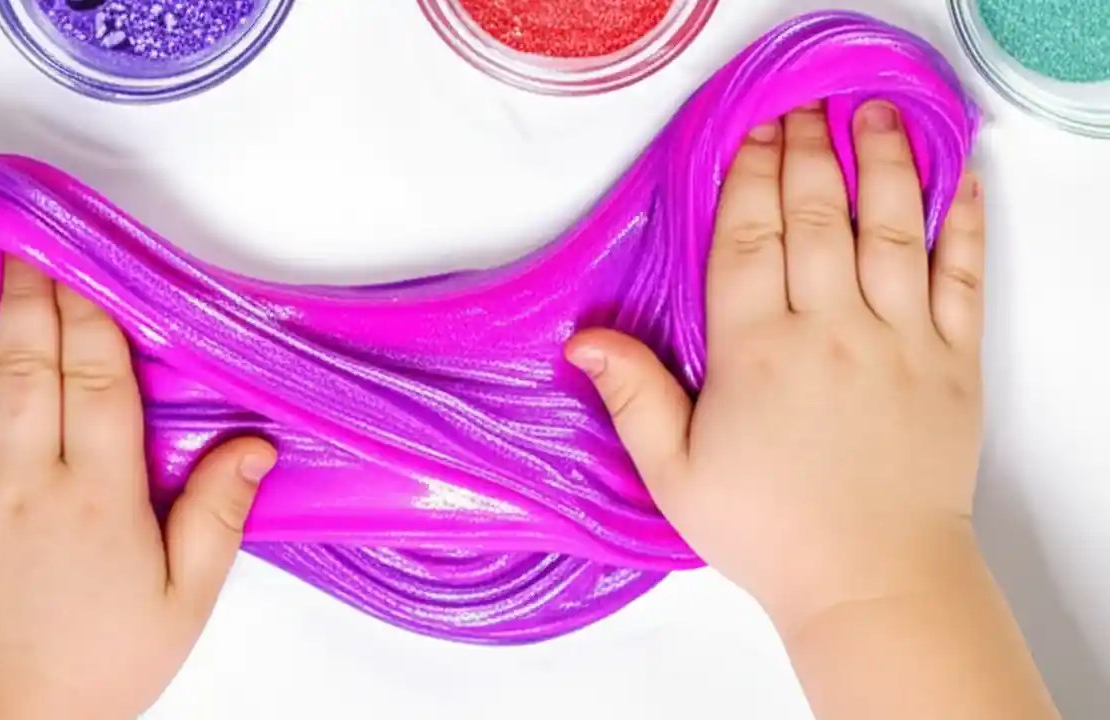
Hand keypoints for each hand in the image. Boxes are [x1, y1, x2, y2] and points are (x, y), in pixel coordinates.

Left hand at [0, 243, 275, 718]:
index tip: (83, 270)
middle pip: (27, 363)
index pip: (97, 381)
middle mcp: (24, 484)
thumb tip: (255, 445)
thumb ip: (217, 516)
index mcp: (99, 500)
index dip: (89, 316)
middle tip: (26, 240)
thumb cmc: (97, 664)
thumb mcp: (183, 600)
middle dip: (27, 292)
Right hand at [567, 100, 985, 629]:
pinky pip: (962, 275)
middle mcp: (830, 330)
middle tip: (802, 109)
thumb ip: (634, 398)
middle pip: (816, 215)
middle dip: (808, 151)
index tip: (752, 134)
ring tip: (873, 113)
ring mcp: (899, 340)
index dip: (749, 176)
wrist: (873, 580)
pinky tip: (955, 180)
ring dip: (881, 161)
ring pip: (890, 227)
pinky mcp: (953, 361)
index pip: (748, 237)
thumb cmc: (770, 532)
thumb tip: (582, 341)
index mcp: (757, 352)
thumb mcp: (676, 474)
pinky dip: (962, 221)